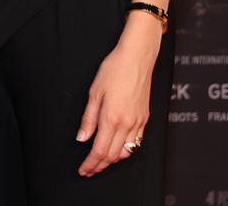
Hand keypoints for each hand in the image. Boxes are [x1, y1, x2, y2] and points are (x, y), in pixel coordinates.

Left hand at [75, 15, 161, 176]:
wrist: (136, 57)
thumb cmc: (114, 69)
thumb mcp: (94, 92)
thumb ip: (89, 118)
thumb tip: (82, 137)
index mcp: (112, 118)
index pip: (99, 150)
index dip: (90, 163)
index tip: (83, 169)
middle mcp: (127, 123)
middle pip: (112, 155)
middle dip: (99, 166)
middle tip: (89, 170)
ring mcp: (138, 122)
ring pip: (126, 152)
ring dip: (112, 161)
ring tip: (100, 162)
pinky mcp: (145, 118)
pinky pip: (136, 142)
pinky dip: (126, 151)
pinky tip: (117, 149)